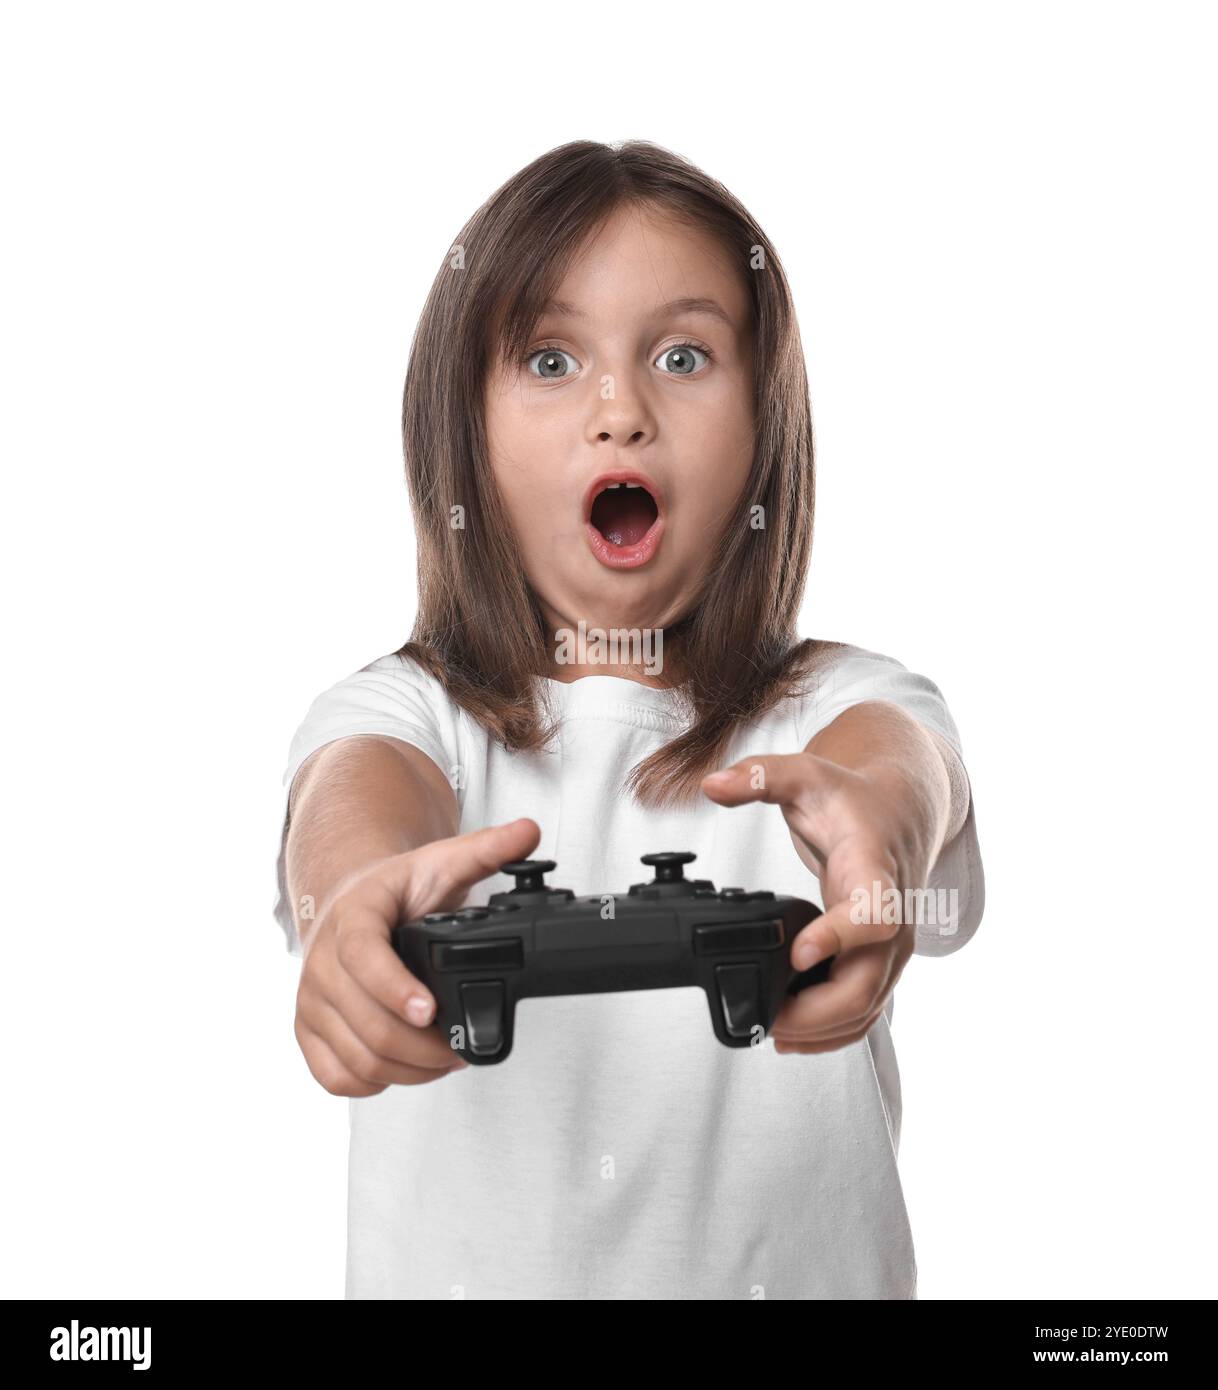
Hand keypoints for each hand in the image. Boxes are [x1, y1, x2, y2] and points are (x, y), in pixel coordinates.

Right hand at [295, 817, 540, 1094]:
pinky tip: (404, 1068)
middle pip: (368, 1023)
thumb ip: (485, 849)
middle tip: (461, 1049)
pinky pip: (335, 1077)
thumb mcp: (440, 863)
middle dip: (424, 1046)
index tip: (430, 1009)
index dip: (395, 989)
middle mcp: (321, 961)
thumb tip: (529, 831)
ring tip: (444, 1059)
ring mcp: (311, 1000)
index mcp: (352, 916)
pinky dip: (375, 1082)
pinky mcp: (307, 1030)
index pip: (362, 957)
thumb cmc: (395, 889)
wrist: (350, 903)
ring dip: (409, 1070)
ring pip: (358, 1058)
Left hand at [702, 753, 938, 1054]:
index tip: (797, 953)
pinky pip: (866, 1010)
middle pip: (868, 982)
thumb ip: (759, 776)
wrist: (900, 814)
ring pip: (868, 1007)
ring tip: (768, 1030)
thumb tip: (710, 783)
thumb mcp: (807, 775)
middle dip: (817, 1011)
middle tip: (765, 1017)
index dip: (839, 939)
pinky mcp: (882, 962)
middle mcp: (894, 917)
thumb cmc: (853, 800)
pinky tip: (791, 1035)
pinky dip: (832, 1032)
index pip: (875, 914)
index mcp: (875, 870)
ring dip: (821, 1030)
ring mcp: (891, 946)